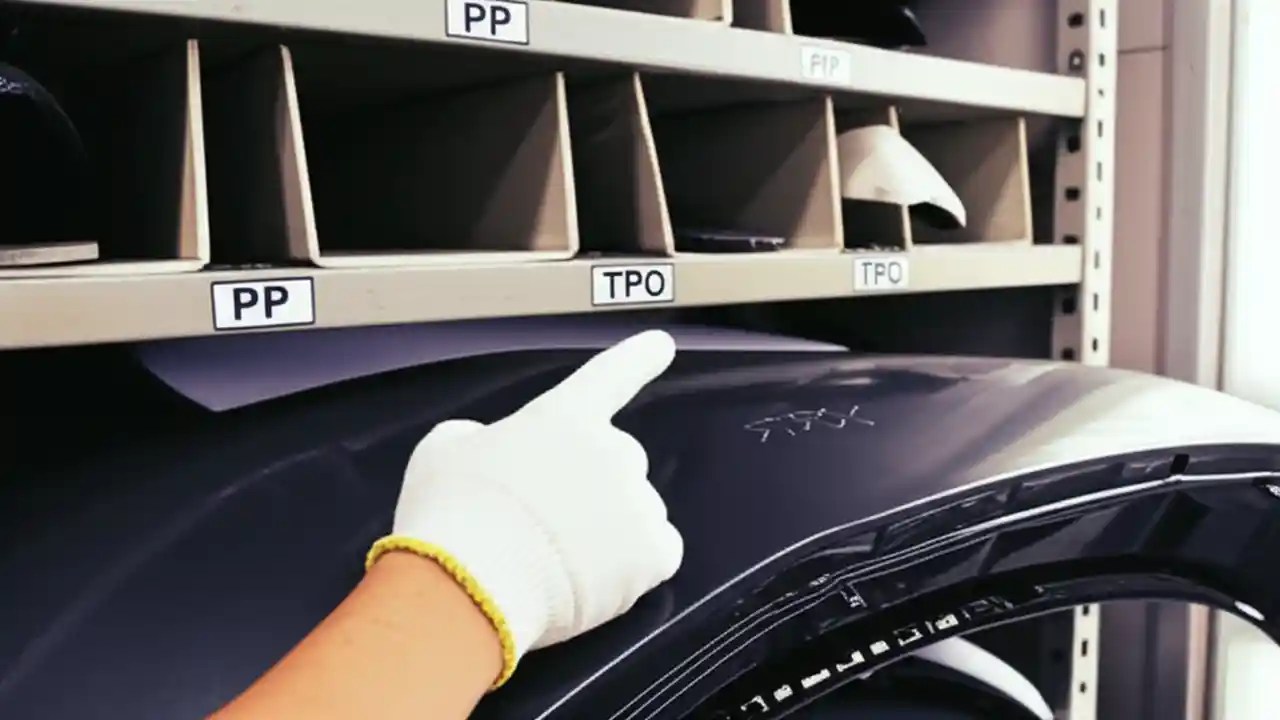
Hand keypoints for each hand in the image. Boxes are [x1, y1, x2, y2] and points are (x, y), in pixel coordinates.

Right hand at [368, 330, 684, 686]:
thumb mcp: (443, 452)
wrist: (471, 585)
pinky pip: (657, 555)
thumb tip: (486, 448)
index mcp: (564, 417)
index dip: (638, 359)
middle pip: (617, 463)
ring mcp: (637, 502)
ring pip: (635, 513)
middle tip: (545, 526)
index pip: (610, 376)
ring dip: (609, 532)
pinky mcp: (653, 554)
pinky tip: (595, 580)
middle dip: (590, 489)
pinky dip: (633, 569)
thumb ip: (477, 439)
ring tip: (557, 563)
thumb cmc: (451, 516)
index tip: (662, 345)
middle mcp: (612, 450)